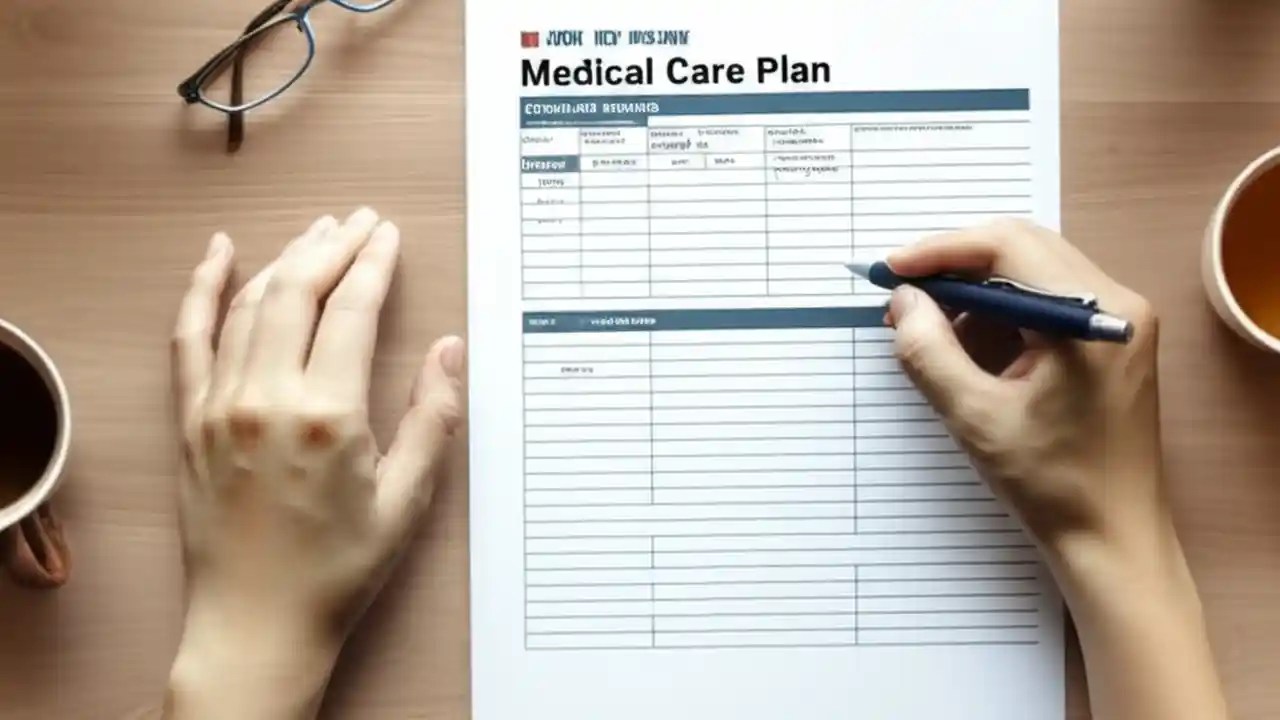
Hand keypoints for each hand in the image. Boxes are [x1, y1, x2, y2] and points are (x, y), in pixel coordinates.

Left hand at [164, 209, 464, 718]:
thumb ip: (432, 418)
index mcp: (327, 414)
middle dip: (333, 246)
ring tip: (316, 232)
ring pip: (250, 304)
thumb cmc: (337, 571)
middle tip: (360, 221)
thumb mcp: (406, 501)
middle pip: (298, 291)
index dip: (373, 263)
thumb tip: (449, 350)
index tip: (388, 235)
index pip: (351, 310)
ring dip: (285, 258)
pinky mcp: (190, 420)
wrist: (256, 624)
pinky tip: (218, 254)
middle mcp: (267, 397)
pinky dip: (201, 289)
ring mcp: (220, 405)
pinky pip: (189, 338)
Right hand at [884, 219, 1161, 563]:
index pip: (1008, 247)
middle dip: (954, 265)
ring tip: (926, 325)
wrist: (1114, 538)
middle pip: (1021, 248)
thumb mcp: (975, 417)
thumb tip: (904, 301)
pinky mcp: (1109, 340)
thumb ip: (930, 351)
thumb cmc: (1053, 485)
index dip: (941, 250)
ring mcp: (1118, 319)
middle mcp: (1116, 302)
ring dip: (974, 289)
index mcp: (1093, 316)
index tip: (892, 270)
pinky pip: (1044, 301)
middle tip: (902, 294)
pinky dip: (998, 311)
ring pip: (1030, 271)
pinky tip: (965, 343)